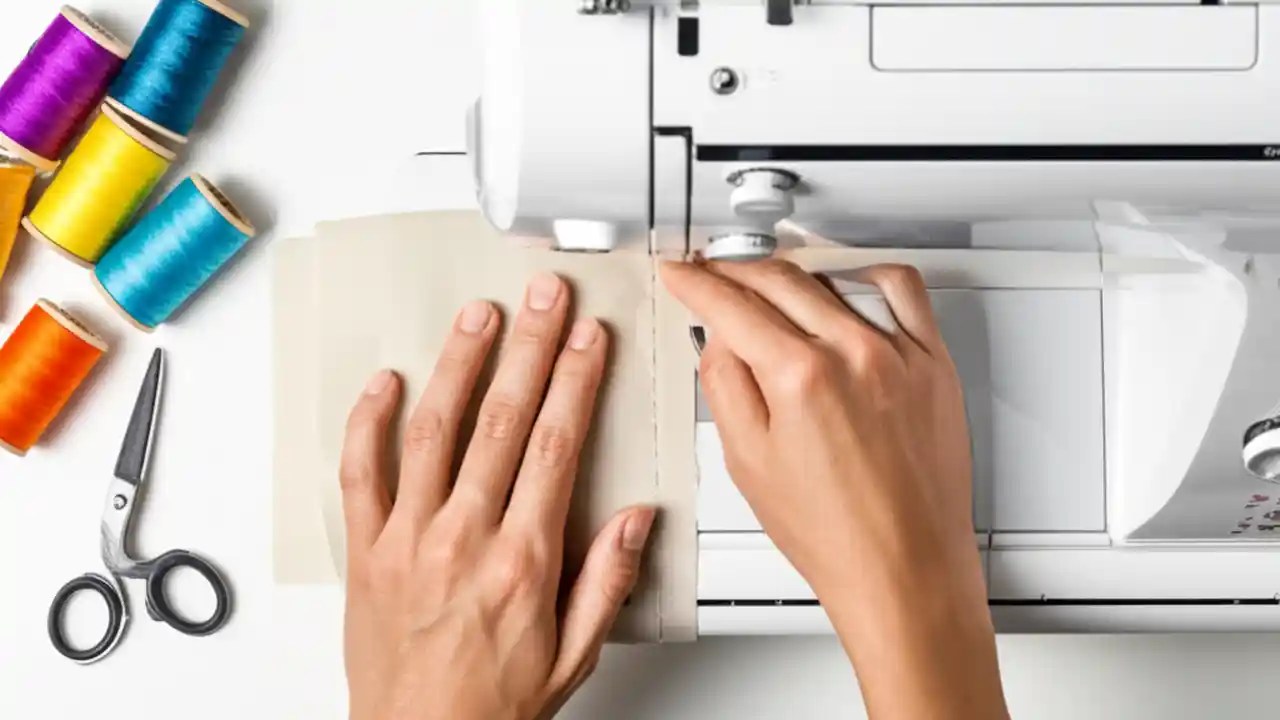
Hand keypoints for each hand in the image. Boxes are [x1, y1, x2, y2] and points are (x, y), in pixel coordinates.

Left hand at [339, 273, 655, 719]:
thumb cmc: (492, 706)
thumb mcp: (575, 653)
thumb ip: (606, 579)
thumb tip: (635, 519)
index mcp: (523, 560)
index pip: (556, 447)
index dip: (576, 382)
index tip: (588, 340)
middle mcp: (464, 538)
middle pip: (503, 421)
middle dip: (530, 349)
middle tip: (543, 299)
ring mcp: (409, 539)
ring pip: (434, 431)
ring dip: (459, 365)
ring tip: (478, 317)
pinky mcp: (365, 551)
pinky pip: (360, 474)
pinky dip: (368, 423)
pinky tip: (384, 382)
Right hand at [662, 259, 1007, 719]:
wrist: (904, 569)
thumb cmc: (834, 534)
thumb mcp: (747, 462)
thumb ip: (724, 384)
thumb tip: (718, 337)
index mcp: (799, 377)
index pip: (731, 304)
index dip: (694, 283)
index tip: (682, 275)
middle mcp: (853, 353)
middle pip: (778, 279)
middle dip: (734, 269)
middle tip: (714, 272)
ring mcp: (899, 353)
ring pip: (833, 277)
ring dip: (791, 270)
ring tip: (769, 282)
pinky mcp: (934, 362)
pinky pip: (901, 290)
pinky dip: (865, 276)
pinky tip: (846, 284)